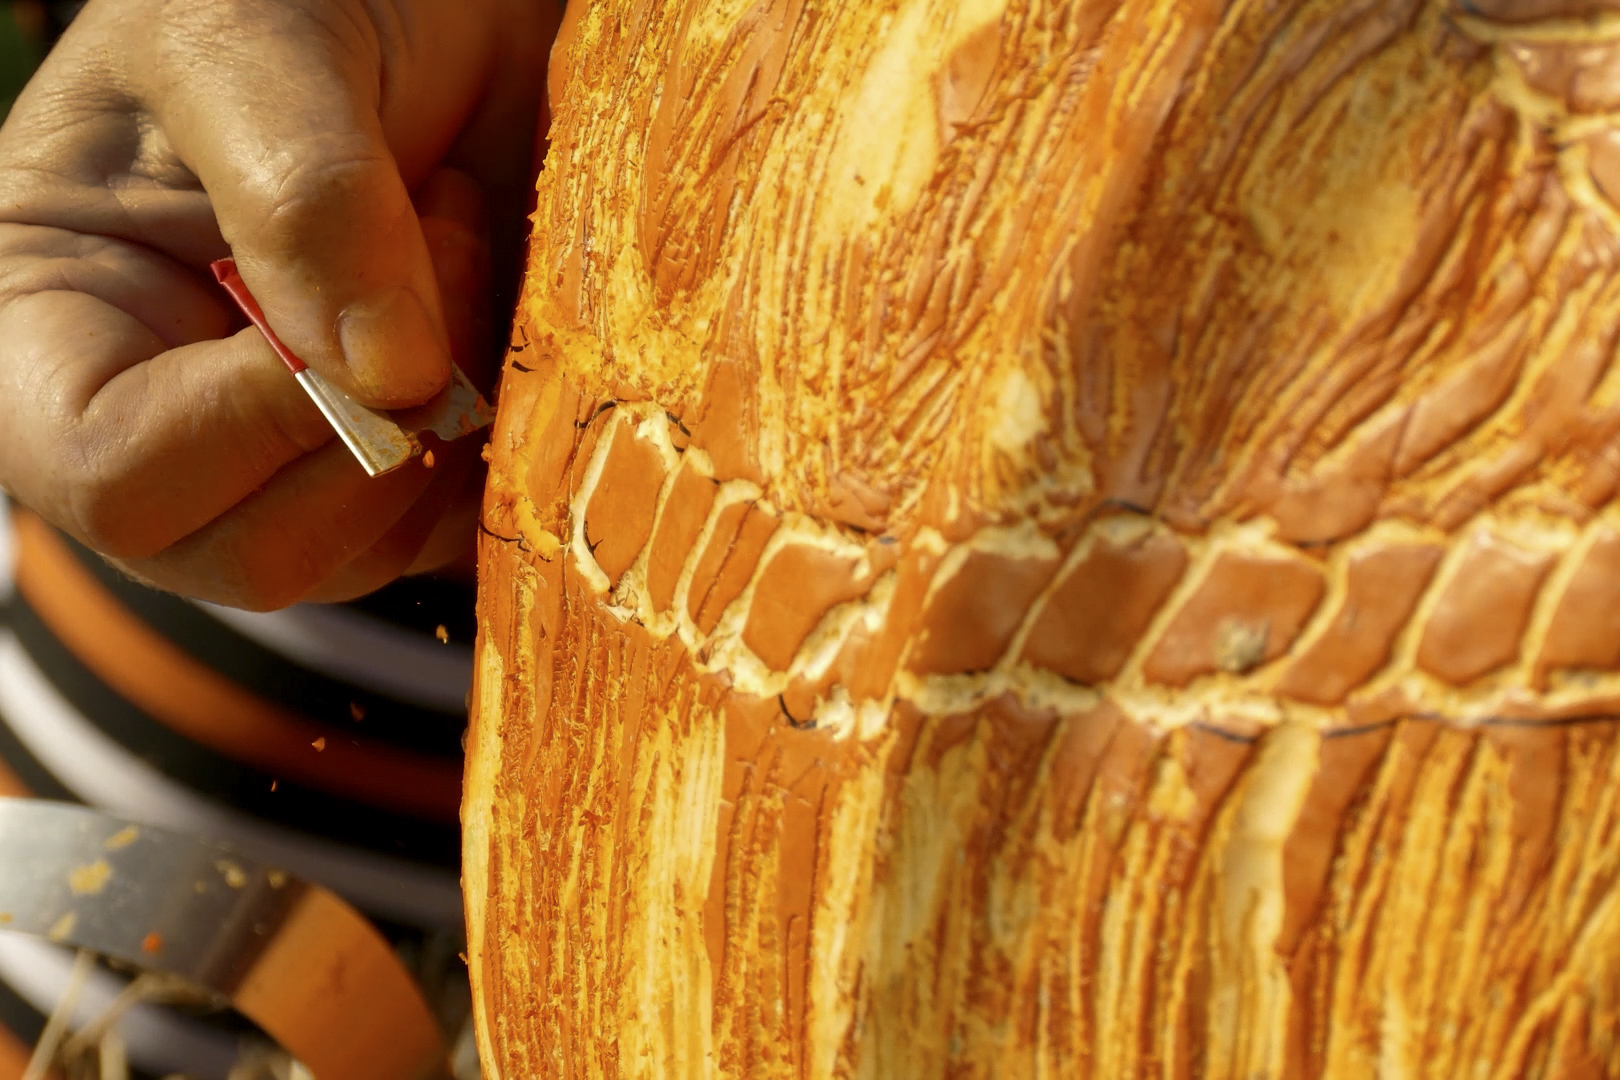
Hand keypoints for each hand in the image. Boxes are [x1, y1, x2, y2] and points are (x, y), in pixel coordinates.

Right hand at [0, 0, 561, 608]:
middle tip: (434, 236)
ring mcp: (292, 460)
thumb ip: (300, 198)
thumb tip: (388, 381)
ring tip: (459, 235)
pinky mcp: (409, 468)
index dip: (250, 425)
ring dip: (458, 407)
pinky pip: (471, 521)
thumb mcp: (255, 41)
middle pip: (253, 555)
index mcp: (58, 326)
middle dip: (377, 419)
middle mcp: (167, 423)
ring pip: (379, 548)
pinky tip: (503, 300)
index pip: (111, 476)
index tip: (359, 317)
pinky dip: (515, 431)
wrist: (446, 3)